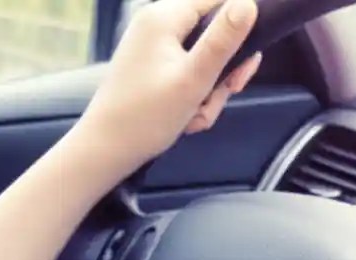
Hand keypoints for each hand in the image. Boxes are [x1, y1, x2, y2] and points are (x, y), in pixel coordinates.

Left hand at [78, 0, 262, 171]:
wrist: (106, 149)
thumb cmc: (147, 116)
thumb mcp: (194, 78)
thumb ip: (223, 40)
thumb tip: (249, 3)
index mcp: (164, 16)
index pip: (219, 1)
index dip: (240, 27)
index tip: (246, 62)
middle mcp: (156, 23)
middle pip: (214, 33)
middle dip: (224, 69)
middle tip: (227, 92)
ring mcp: (153, 46)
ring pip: (204, 59)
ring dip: (210, 90)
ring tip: (196, 113)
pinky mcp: (152, 66)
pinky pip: (188, 74)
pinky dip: (194, 96)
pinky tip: (186, 117)